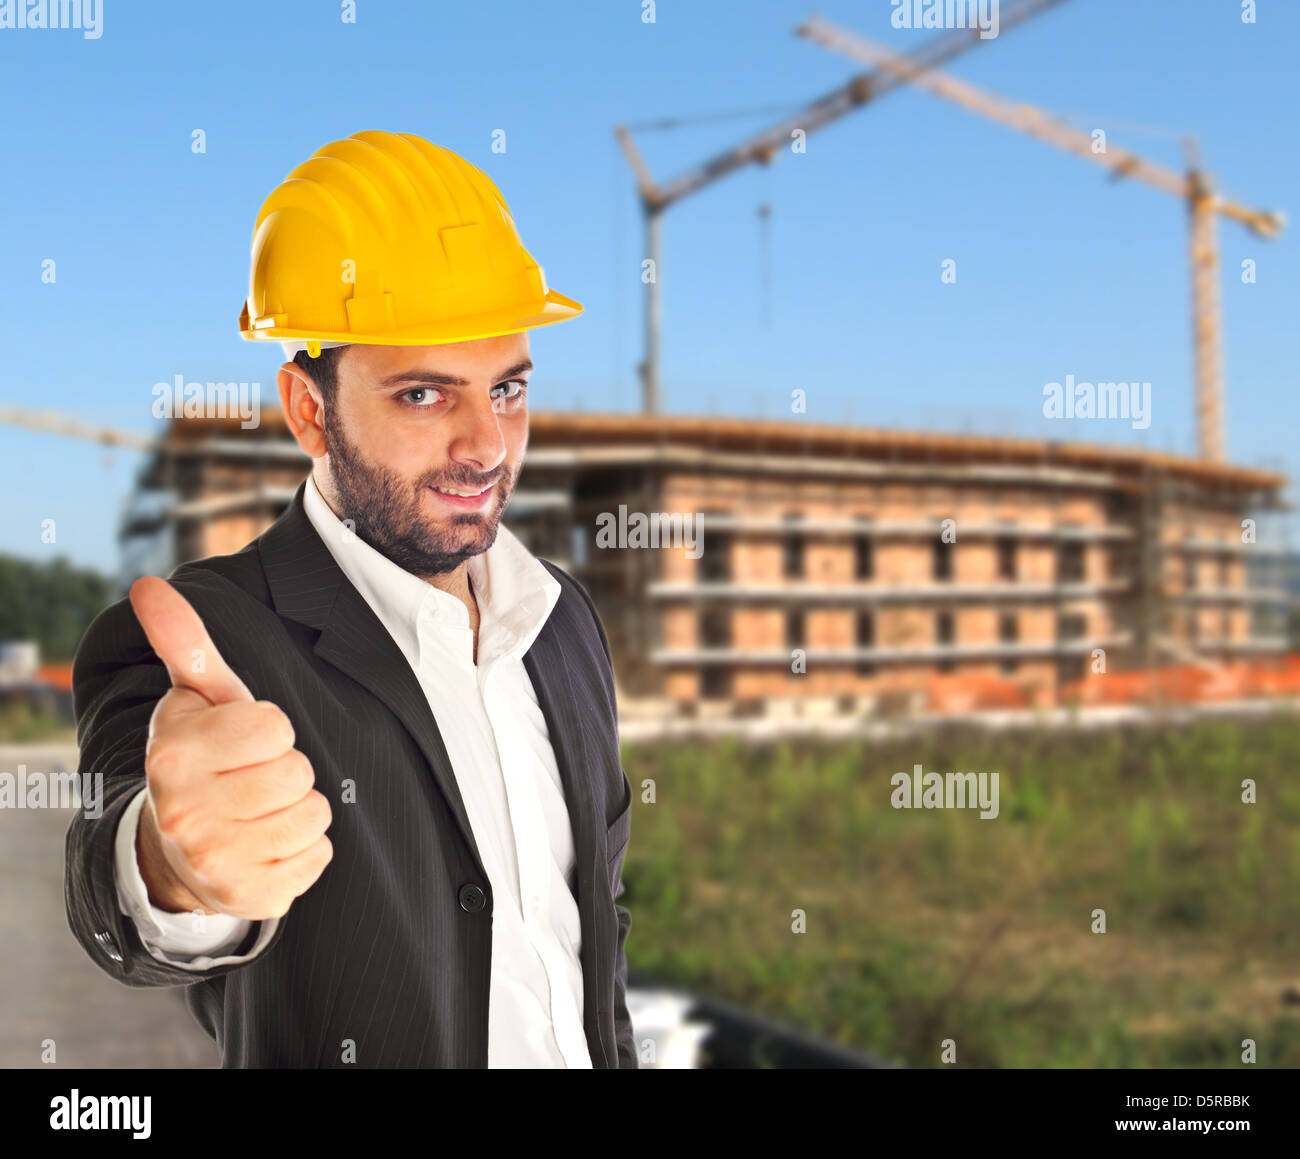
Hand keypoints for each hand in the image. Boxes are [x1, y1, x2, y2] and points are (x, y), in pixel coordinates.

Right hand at [128, 576, 332, 920]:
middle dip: (286, 770)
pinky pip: (321, 856)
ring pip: (316, 813)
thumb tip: (149, 586)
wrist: (177, 853)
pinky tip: (268, 846)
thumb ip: (184, 645)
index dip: (267, 730)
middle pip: (298, 771)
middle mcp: (186, 812)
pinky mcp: (252, 899)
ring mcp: (217, 862)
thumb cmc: (203, 760)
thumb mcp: (195, 702)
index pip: (274, 725)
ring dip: (299, 810)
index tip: (240, 743)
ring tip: (260, 812)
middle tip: (251, 781)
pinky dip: (306, 849)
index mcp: (174, 755)